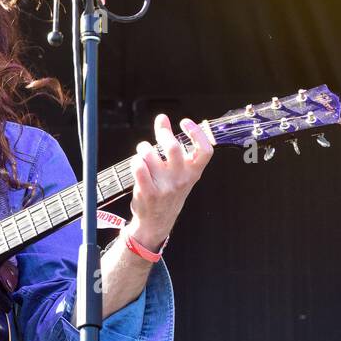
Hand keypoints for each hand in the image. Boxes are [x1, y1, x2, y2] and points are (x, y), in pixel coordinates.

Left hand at [129, 114, 212, 250]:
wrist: (157, 222)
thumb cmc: (169, 192)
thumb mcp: (179, 172)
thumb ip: (174, 145)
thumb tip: (162, 118)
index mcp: (193, 173)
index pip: (205, 150)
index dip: (197, 132)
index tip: (185, 122)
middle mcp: (181, 179)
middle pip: (173, 147)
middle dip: (163, 134)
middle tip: (159, 133)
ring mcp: (164, 187)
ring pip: (150, 155)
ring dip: (144, 148)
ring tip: (143, 150)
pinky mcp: (148, 192)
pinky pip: (138, 168)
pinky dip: (135, 161)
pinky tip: (137, 162)